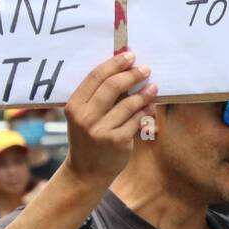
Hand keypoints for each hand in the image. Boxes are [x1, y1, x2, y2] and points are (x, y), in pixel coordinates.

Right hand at [61, 51, 156, 189]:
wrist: (85, 172)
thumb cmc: (87, 138)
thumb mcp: (84, 116)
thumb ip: (98, 95)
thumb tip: (124, 67)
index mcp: (74, 106)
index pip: (95, 76)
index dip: (115, 63)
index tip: (129, 56)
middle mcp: (85, 117)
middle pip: (112, 86)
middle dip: (132, 74)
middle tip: (145, 69)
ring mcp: (101, 130)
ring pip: (128, 103)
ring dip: (144, 93)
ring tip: (153, 86)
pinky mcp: (117, 141)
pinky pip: (137, 120)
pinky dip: (146, 111)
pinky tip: (151, 105)